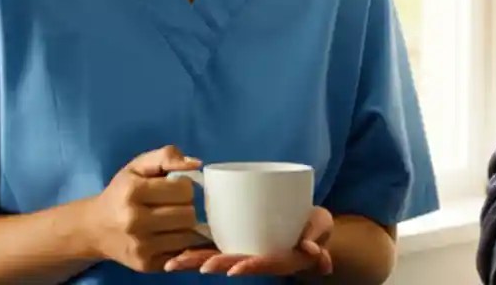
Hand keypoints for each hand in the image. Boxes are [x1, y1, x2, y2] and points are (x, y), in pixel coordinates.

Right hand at [81, 145, 210, 272]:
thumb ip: (166, 156)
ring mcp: (140, 247)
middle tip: (173, 205)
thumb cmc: (121, 192)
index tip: (174, 188)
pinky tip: (168, 235)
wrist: (95, 228)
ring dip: (185, 226)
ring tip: (171, 220)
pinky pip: (181, 253)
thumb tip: (196, 164)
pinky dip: (180, 244)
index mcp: (133, 191)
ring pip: (188, 236)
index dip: (184, 186)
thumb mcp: (138, 166)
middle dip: (186, 207)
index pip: (184, 190)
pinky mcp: (146, 265)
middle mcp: (134, 221)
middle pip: (188, 214)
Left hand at [163, 206, 334, 276]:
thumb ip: (318, 235)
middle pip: (234, 264)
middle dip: (212, 264)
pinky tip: (176, 253)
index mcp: (280, 258)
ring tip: (173, 263)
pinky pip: (215, 247)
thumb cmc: (315, 227)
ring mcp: (246, 251)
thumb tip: (313, 250)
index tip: (235, 269)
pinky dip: (196, 251)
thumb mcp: (322, 226)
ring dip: (196, 261)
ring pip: (219, 258)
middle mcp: (259, 258)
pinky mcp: (238, 241)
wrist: (308, 226)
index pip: (263, 264)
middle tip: (190, 265)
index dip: (250, 266)